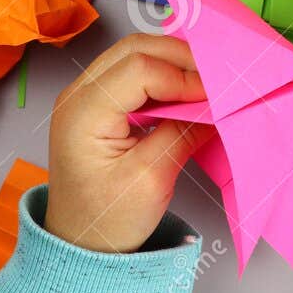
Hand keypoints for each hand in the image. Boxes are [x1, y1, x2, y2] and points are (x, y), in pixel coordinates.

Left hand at [44, 34, 207, 252]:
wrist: (80, 243)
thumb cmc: (108, 220)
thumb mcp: (151, 179)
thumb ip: (183, 133)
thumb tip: (216, 104)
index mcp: (82, 113)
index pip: (139, 69)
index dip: (182, 76)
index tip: (215, 96)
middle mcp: (77, 94)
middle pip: (135, 49)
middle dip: (180, 58)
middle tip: (216, 81)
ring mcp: (84, 95)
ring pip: (134, 53)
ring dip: (172, 62)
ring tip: (204, 84)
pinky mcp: (98, 102)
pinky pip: (132, 70)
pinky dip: (162, 73)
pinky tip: (185, 91)